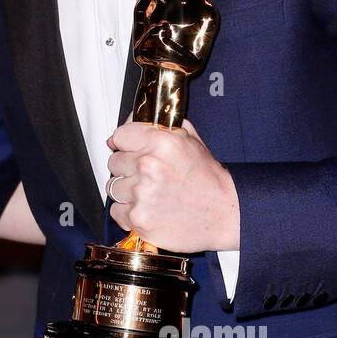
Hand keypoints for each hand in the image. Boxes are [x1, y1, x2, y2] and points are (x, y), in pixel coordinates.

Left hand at [105, 117, 239, 252]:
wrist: (224, 213)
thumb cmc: (208, 180)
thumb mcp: (189, 140)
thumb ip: (157, 126)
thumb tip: (131, 119)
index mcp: (162, 142)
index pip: (120, 136)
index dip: (125, 143)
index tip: (129, 149)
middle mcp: (149, 166)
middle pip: (114, 161)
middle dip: (128, 167)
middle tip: (149, 175)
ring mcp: (142, 194)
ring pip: (112, 187)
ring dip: (127, 191)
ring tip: (150, 193)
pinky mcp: (139, 218)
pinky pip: (116, 211)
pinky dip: (128, 212)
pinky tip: (148, 208)